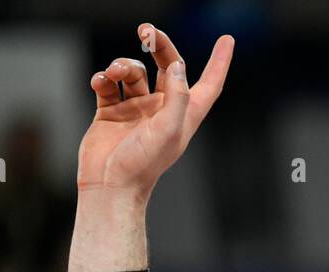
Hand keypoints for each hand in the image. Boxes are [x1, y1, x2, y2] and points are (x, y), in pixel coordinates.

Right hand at [76, 23, 233, 200]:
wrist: (109, 184)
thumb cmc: (143, 164)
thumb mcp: (168, 130)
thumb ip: (176, 96)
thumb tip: (177, 65)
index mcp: (184, 115)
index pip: (209, 84)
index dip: (219, 62)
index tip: (227, 40)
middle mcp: (162, 110)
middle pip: (167, 67)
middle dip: (158, 46)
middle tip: (145, 30)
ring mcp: (136, 109)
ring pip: (133, 72)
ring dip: (123, 65)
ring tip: (114, 73)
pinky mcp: (112, 112)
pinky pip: (108, 84)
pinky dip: (103, 78)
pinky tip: (100, 82)